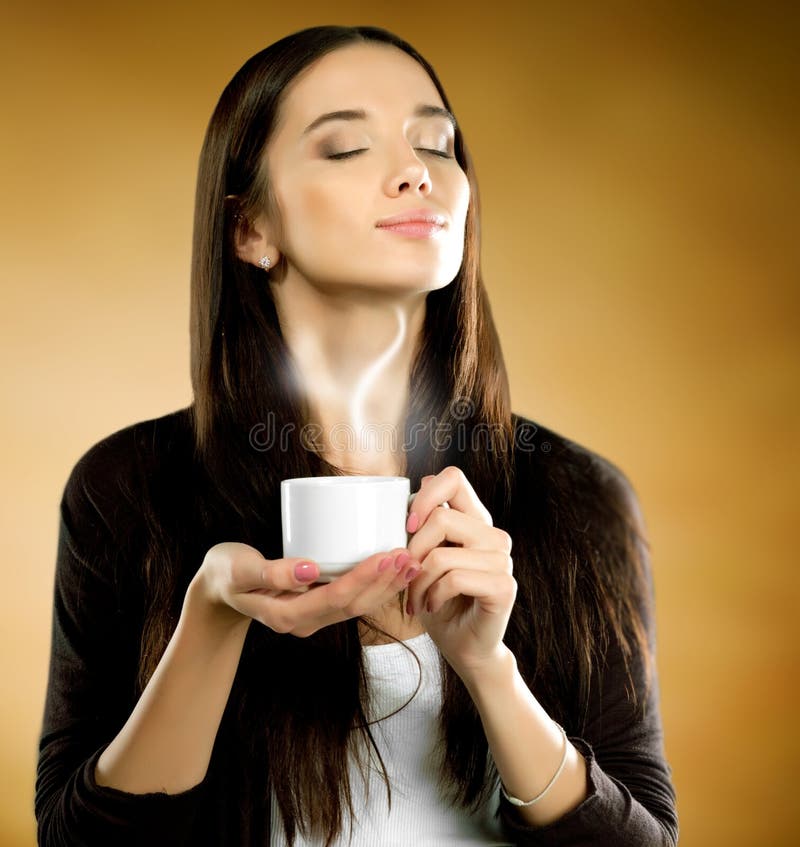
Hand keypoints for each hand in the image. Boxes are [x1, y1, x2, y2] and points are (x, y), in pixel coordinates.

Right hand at [187, 541, 420, 636]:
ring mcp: (312, 617)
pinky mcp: (316, 606)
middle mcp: (305, 622)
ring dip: (386, 585)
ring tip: (411, 563)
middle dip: (384, 581)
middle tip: (410, 555)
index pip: (337, 597)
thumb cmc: (226, 574)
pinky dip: (375, 585)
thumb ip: (272, 573)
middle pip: (354, 604)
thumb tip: (309, 571)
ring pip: (357, 604)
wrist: (216, 589)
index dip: (366, 577)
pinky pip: (352, 600)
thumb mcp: (240, 571)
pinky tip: (391, 571)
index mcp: (288, 615)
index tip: (389, 555)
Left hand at [405, 467, 516, 677]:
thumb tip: (421, 480)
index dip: (425, 495)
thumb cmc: (438, 600)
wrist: (462, 646)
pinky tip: (432, 605)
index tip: (408, 525)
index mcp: (474, 520)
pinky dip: (433, 595)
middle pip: (441, 518)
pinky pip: (454, 579)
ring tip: (416, 599)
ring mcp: (502, 560)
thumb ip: (424, 524)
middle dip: (412, 552)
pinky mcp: (504, 586)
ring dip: (418, 582)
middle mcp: (493, 535)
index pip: (454, 478)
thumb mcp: (423, 558)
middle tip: (406, 578)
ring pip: (442, 554)